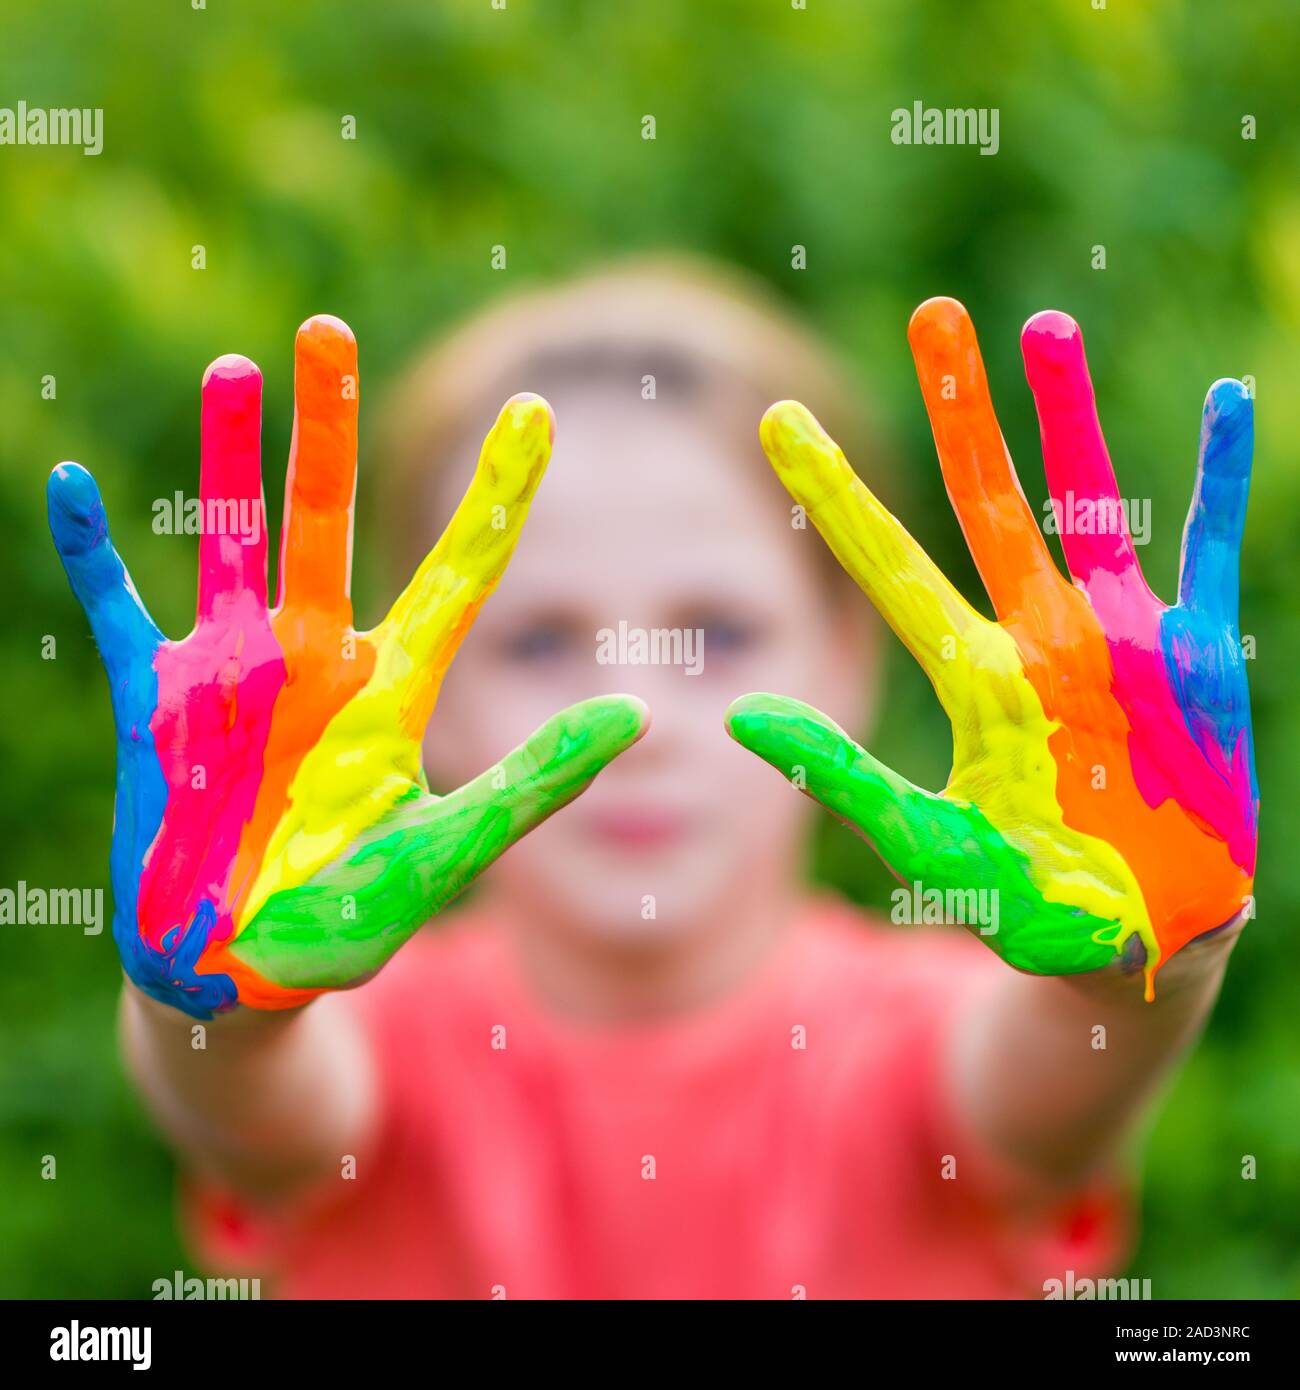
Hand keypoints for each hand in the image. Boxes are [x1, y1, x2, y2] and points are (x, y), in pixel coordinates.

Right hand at [49, 315, 646, 1017]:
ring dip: (223, 457)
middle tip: (327, 328)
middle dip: (325, 426)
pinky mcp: (156, 706)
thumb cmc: (347, 925)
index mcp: (391, 692)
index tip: (535, 412)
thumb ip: (535, 783)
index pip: (460, 572)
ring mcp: (231, 676)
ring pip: (229, 539)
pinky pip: (115, 612)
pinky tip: (68, 484)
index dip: (496, 493)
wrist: (241, 977)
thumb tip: (640, 715)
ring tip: (234, 369)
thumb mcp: (448, 852)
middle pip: (324, 520)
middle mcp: (314, 662)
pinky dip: (91, 555)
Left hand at [726, 297, 1255, 998]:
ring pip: (1087, 502)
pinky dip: (1220, 479)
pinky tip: (1230, 400)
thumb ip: (840, 780)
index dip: (833, 493)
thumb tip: (738, 716)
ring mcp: (1117, 640)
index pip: (886, 563)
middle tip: (929, 313)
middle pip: (986, 500)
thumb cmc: (1028, 907)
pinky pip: (1210, 548)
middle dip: (960, 410)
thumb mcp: (928, 845)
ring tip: (1042, 326)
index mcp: (970, 677)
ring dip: (1070, 416)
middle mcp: (1036, 639)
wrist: (1138, 948)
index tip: (776, 420)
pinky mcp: (1197, 658)